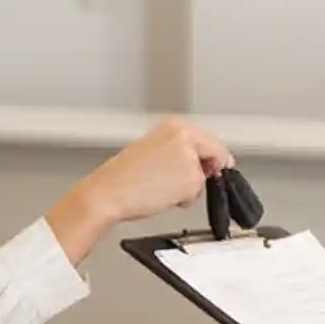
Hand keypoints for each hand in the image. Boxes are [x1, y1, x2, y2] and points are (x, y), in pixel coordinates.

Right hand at [46, 117, 233, 262]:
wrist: (109, 192)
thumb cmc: (123, 176)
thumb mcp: (155, 151)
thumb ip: (182, 151)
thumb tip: (206, 162)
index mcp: (174, 125)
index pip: (208, 140)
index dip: (210, 157)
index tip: (209, 166)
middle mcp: (184, 135)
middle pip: (216, 153)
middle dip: (205, 170)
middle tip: (179, 182)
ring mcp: (190, 155)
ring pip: (204, 175)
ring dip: (190, 186)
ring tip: (161, 187)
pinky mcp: (191, 177)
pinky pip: (196, 192)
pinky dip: (184, 198)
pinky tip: (163, 195)